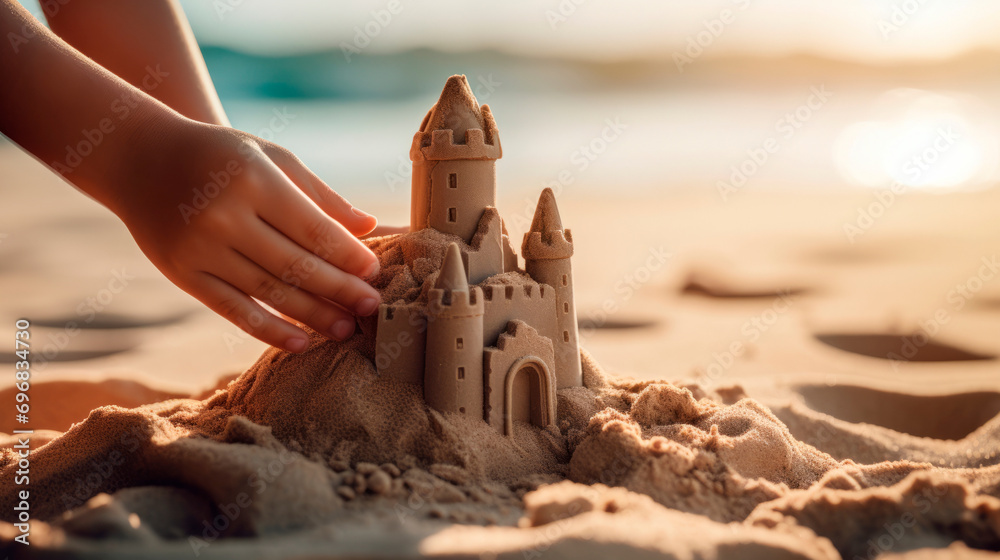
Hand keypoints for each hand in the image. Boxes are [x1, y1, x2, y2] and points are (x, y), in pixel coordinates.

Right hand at [111, 116, 380, 351]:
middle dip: (339, 289)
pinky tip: (302, 342)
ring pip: (269, 292)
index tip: (374, 272)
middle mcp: (224, 215)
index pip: (312, 228)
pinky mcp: (184, 275)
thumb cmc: (222, 156)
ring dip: (312, 315)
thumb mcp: (272, 158)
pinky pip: (234, 311)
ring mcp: (200, 248)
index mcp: (253, 180)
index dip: (346, 255)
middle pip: (294, 264)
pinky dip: (270, 330)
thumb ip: (321, 194)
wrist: (141, 159)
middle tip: (372, 307)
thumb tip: (369, 227)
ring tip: (345, 328)